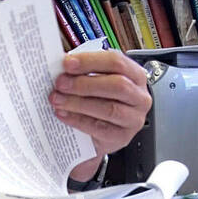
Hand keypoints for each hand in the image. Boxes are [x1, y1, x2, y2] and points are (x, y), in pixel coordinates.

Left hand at [50, 51, 151, 165]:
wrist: (100, 134)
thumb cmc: (99, 102)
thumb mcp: (96, 82)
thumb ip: (84, 72)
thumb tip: (61, 64)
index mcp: (135, 75)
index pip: (117, 62)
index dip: (90, 61)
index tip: (67, 63)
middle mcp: (139, 97)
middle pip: (117, 85)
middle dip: (84, 83)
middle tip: (61, 83)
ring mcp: (133, 119)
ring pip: (109, 108)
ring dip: (78, 102)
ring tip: (58, 99)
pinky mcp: (122, 137)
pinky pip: (100, 128)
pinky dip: (77, 120)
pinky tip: (63, 114)